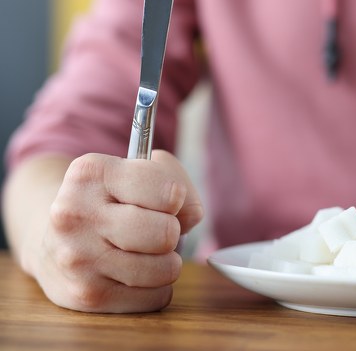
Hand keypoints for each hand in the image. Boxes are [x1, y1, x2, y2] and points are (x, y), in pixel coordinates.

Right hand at [35, 150, 203, 312]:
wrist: (54, 242)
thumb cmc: (110, 202)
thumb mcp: (138, 170)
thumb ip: (176, 180)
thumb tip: (191, 217)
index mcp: (91, 173)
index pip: (171, 193)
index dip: (176, 198)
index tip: (160, 200)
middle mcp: (76, 214)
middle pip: (167, 234)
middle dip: (171, 232)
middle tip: (152, 229)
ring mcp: (78, 258)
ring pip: (166, 269)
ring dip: (166, 262)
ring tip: (143, 251)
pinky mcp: (87, 295)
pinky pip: (157, 297)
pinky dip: (156, 287)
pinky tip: (133, 273)